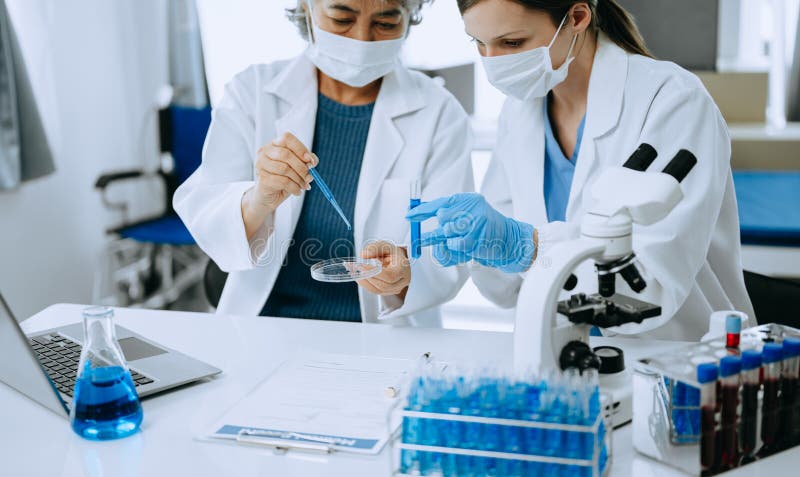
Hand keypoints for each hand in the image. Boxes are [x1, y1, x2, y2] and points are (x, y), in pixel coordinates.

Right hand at [242, 132, 316, 237]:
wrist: (268, 197)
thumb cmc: (283, 179)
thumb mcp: (296, 168)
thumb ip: (305, 161)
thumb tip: (312, 161)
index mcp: (274, 144)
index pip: (287, 138)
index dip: (300, 148)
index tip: (311, 161)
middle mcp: (265, 152)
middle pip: (286, 154)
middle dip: (301, 167)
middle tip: (310, 177)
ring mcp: (260, 164)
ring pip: (284, 169)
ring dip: (299, 179)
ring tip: (304, 186)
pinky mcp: (262, 178)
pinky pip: (282, 181)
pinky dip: (294, 187)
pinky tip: (297, 191)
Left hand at [357, 241, 410, 296]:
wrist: (398, 261)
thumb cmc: (393, 253)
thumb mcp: (385, 245)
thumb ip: (375, 248)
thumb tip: (363, 255)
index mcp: (403, 269)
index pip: (389, 276)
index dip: (373, 272)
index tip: (361, 265)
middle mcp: (401, 282)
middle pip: (382, 285)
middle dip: (367, 277)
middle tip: (355, 267)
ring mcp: (395, 289)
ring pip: (377, 290)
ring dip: (363, 281)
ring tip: (354, 271)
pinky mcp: (388, 292)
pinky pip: (374, 291)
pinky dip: (365, 284)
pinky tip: (358, 276)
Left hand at [406, 193, 535, 272]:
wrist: (509, 242)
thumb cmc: (482, 233)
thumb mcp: (464, 223)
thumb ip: (443, 222)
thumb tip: (416, 222)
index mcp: (467, 199)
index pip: (440, 201)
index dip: (422, 210)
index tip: (408, 216)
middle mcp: (472, 205)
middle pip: (442, 216)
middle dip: (442, 230)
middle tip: (450, 235)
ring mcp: (477, 219)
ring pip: (447, 230)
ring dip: (450, 240)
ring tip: (461, 242)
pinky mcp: (479, 234)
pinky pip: (455, 244)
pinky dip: (456, 248)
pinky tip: (465, 247)